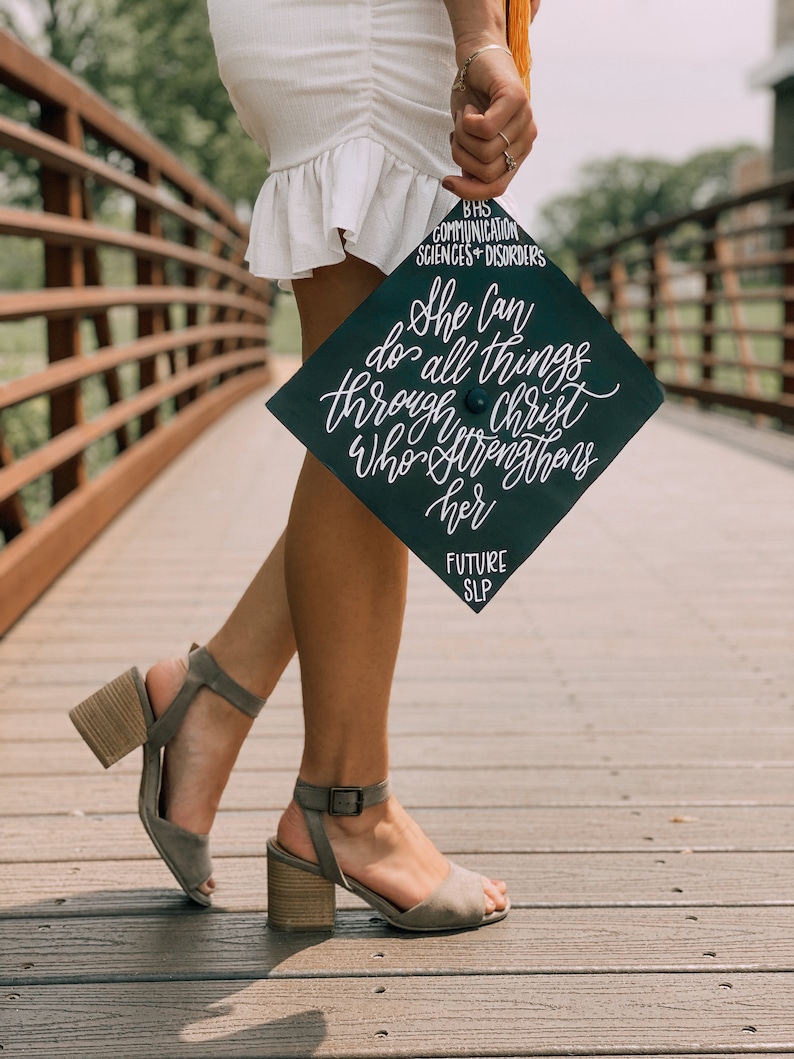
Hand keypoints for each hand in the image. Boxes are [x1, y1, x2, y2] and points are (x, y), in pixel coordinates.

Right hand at [443, 46, 536, 199]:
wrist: (476, 56)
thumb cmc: (471, 98)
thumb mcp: (469, 138)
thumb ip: (472, 163)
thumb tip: (464, 187)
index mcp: (517, 154)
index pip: (496, 188)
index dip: (470, 192)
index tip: (446, 182)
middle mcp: (526, 140)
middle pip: (486, 172)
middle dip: (462, 156)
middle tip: (457, 133)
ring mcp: (525, 120)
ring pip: (484, 151)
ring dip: (462, 136)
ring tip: (464, 117)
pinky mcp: (516, 100)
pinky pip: (486, 129)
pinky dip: (467, 122)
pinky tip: (468, 109)